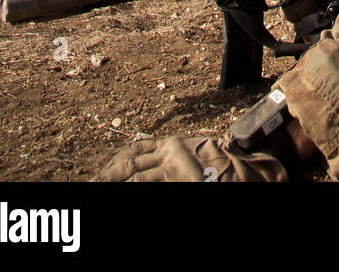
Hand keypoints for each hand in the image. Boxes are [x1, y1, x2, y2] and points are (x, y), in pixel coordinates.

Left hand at [97, 135, 288, 182]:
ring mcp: (172, 170)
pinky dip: (134, 189)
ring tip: (99, 187)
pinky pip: (148, 187)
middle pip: (129, 162)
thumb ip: (171, 158)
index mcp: (172, 144)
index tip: (102, 172)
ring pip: (134, 177)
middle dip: (108, 174)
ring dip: (114, 182)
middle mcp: (169, 154)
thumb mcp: (193, 153)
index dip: (116, 161)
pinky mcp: (178, 183)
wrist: (245, 175)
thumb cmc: (220, 168)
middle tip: (92, 183)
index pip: (135, 149)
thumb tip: (147, 167)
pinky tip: (125, 193)